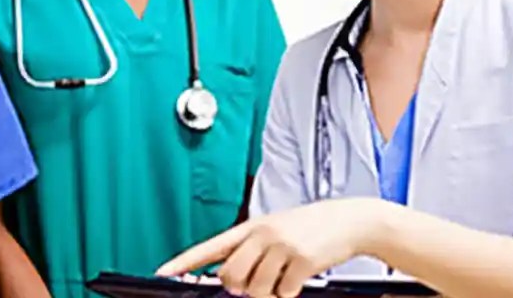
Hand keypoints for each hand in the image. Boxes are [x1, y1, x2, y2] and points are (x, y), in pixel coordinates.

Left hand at [156, 198, 384, 297]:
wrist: (349, 221)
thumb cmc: (310, 226)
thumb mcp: (276, 230)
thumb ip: (252, 250)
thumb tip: (234, 282)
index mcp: (252, 226)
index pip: (211, 246)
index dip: (185, 261)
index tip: (164, 271)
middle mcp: (263, 234)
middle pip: (231, 275)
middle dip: (241, 287)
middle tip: (260, 280)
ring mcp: (282, 247)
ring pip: (256, 289)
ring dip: (270, 291)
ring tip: (284, 274)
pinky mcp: (301, 261)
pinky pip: (283, 293)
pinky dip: (290, 292)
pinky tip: (299, 276)